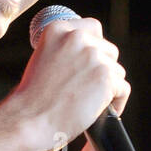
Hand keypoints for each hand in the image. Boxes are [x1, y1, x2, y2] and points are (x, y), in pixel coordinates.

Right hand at [2, 16, 130, 150]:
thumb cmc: (31, 101)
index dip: (94, 48)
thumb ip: (64, 51)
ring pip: (117, 71)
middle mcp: (77, 37)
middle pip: (108, 50)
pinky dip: (116, 103)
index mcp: (58, 29)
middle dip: (102, 70)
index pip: (92, 28)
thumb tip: (91, 56)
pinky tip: (100, 113)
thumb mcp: (42, 61)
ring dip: (108, 88)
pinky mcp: (106, 76)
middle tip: (88, 90)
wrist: (28, 122)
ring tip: (91, 104)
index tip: (87, 66)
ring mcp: (93, 56)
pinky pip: (123, 89)